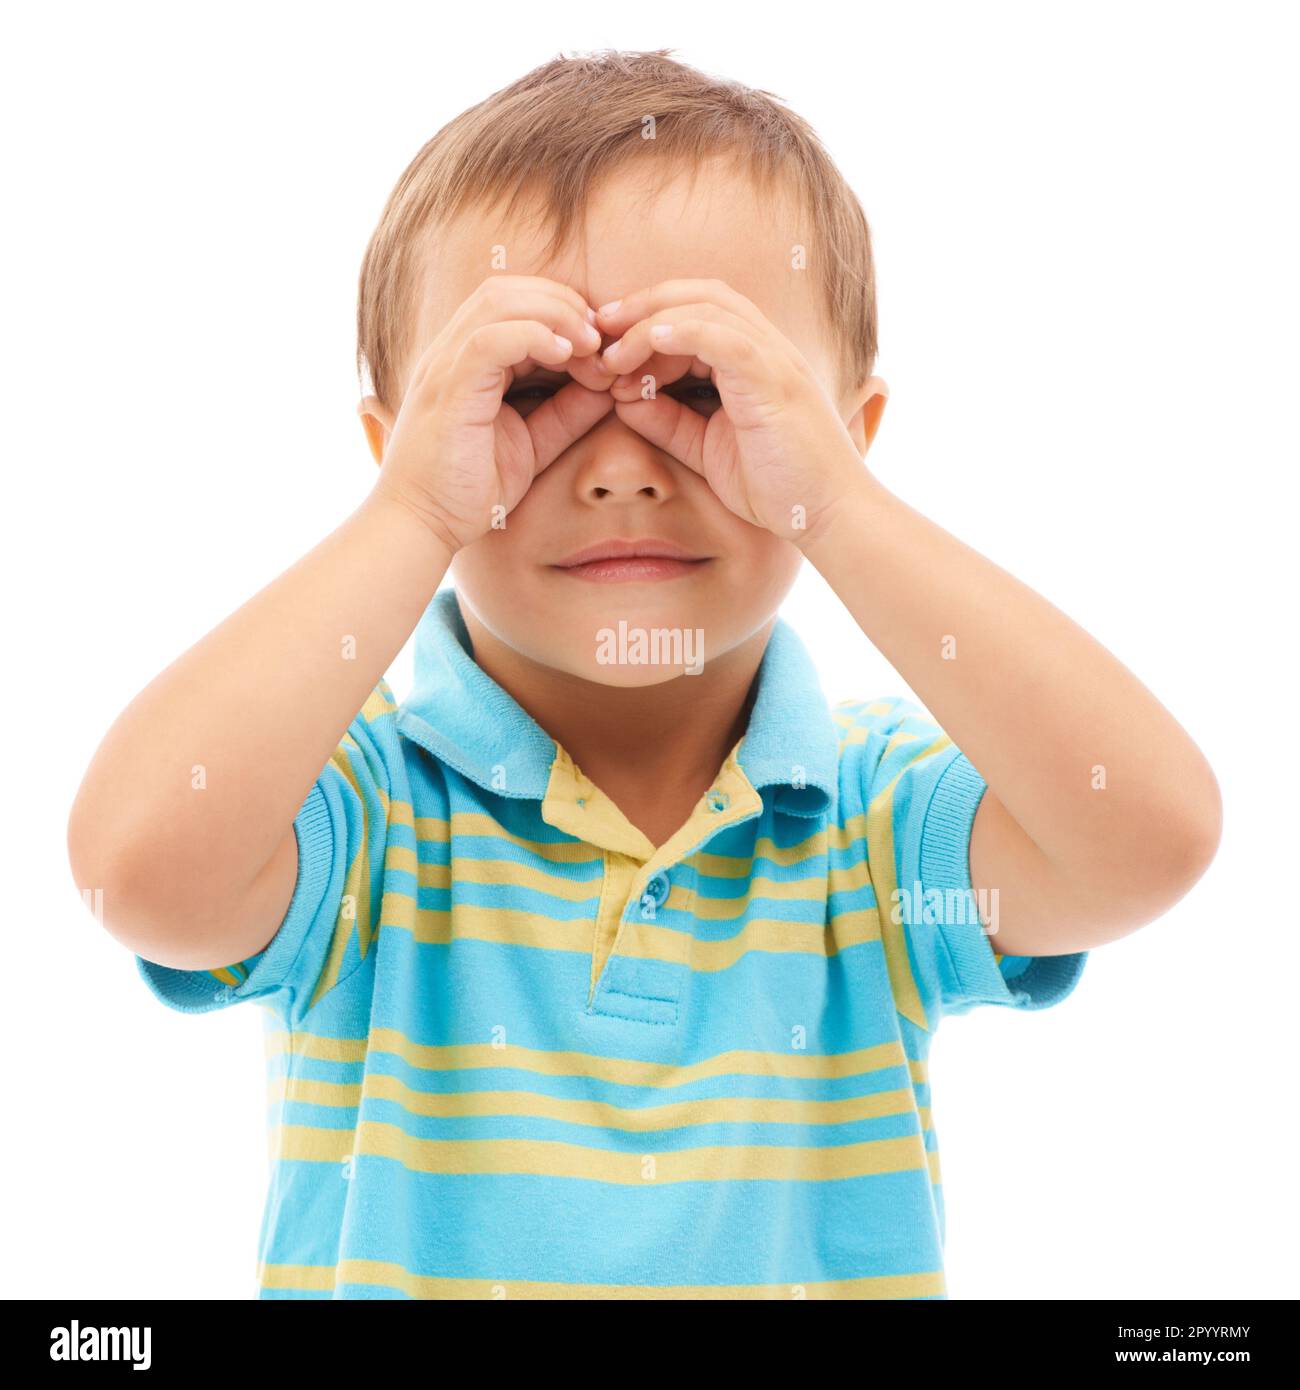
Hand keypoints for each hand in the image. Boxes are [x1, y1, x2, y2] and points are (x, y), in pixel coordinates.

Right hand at [372, 275, 615, 551]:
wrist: (420, 524)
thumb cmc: (469, 489)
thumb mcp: (533, 443)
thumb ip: (567, 412)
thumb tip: (608, 385)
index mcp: (469, 360)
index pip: (515, 303)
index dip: (564, 312)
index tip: (605, 347)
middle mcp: (452, 353)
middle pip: (509, 289)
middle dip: (565, 304)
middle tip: (605, 340)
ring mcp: (446, 366)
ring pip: (498, 302)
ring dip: (554, 314)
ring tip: (591, 344)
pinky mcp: (448, 389)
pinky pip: (488, 339)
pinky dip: (532, 335)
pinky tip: (566, 354)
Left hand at [596, 279, 874, 544]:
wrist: (829, 514)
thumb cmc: (778, 484)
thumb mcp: (706, 449)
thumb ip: (667, 421)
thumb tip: (622, 397)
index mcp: (750, 360)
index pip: (694, 313)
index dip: (644, 321)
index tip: (604, 346)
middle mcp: (765, 348)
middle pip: (698, 295)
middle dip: (641, 304)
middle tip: (598, 327)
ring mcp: (773, 359)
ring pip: (708, 308)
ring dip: (651, 321)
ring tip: (613, 349)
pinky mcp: (775, 380)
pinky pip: (726, 338)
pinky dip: (684, 331)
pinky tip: (649, 340)